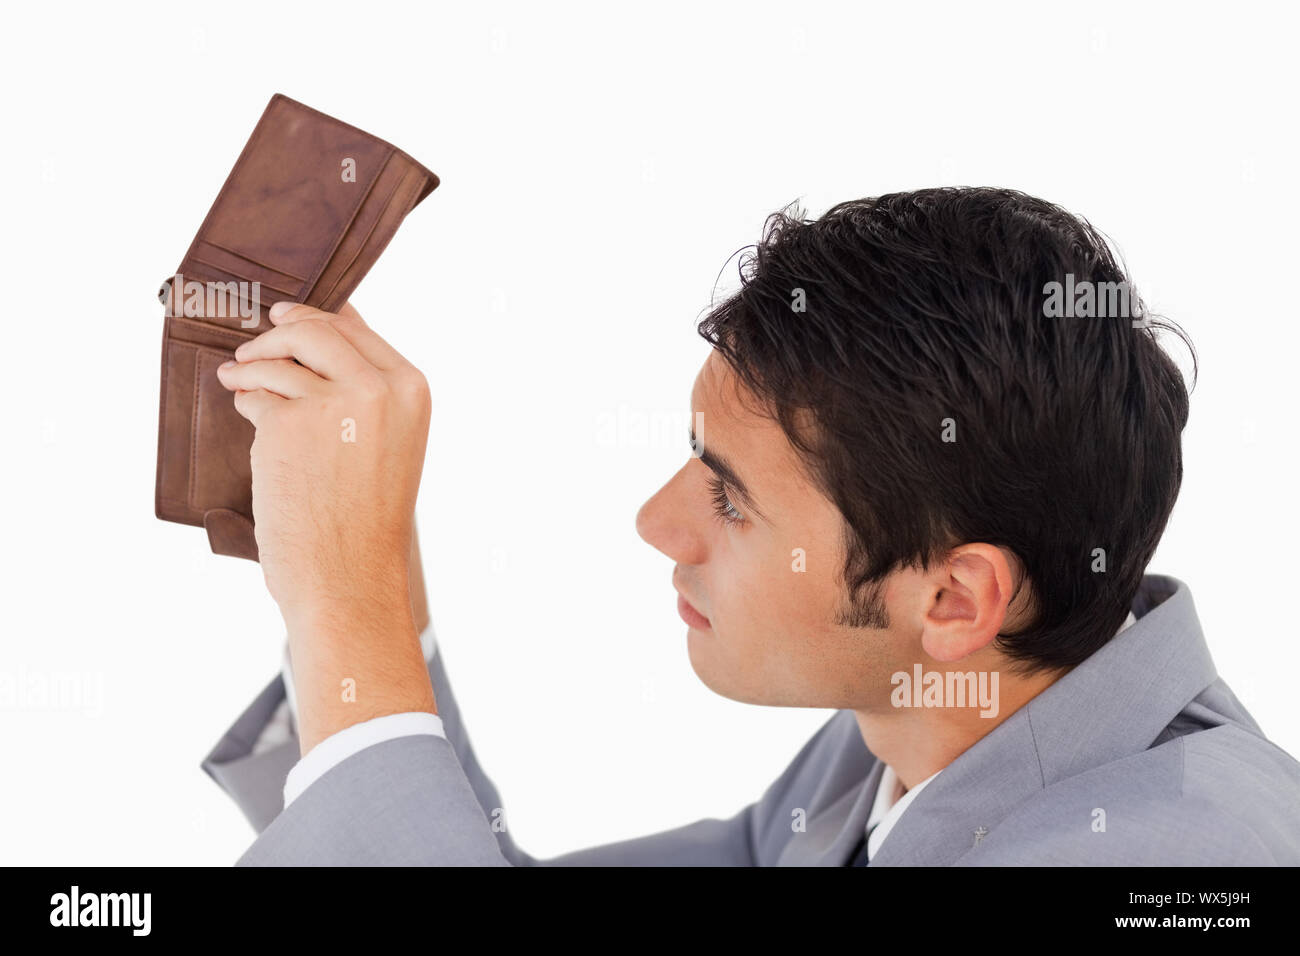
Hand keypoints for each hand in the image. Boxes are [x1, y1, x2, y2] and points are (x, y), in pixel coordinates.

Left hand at [217, 301, 435, 750]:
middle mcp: (378, 388)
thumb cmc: (367, 521)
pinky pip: (254, 394)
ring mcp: (332, 402)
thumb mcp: (390, 445)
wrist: (349, 577)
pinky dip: (245, 401)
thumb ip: (368, 393)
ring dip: (251, 365)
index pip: (358, 330)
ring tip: (236, 378)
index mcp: (411, 390)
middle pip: (316, 328)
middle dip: (279, 332)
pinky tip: (245, 413)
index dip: (319, 318)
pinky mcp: (287, 422)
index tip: (290, 318)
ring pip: (277, 357)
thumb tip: (327, 335)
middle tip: (254, 344)